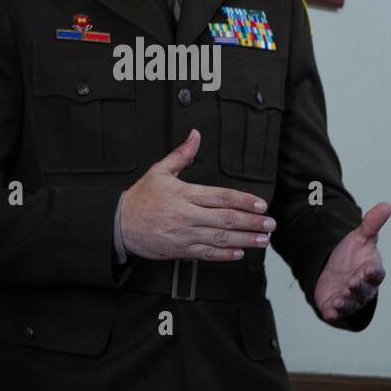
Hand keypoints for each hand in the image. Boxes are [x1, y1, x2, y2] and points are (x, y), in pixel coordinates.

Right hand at [120, 129, 274, 260]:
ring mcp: (185, 234)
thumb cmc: (140, 198)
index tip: (261, 204)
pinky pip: (206, 254)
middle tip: (270, 224)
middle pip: (226, 218)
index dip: (244, 201)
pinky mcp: (180, 250)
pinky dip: (224, 255)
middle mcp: (187, 215)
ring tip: (262, 240)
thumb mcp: (159, 171)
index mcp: (185, 194)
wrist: (120, 225)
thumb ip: (181, 154)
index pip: (222, 197)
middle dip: (251, 222)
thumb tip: (195, 135)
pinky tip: (239, 253)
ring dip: (244, 239)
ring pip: (220, 238)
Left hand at [315, 203, 390, 321]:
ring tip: (339, 300)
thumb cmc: (353, 257)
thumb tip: (386, 205)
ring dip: (346, 302)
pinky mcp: (336, 306)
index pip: (377, 274)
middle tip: (353, 282)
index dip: (374, 272)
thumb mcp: (360, 238)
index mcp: (371, 271)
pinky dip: (334, 313)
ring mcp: (350, 299)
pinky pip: (337, 312)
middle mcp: (363, 288)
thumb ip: (371, 224)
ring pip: (351, 303)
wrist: (334, 272)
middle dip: (359, 287)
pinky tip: (329, 312)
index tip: (369, 268)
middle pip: (364, 290)